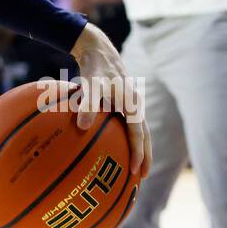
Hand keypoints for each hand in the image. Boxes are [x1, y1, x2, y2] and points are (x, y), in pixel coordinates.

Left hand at [70, 23, 150, 177]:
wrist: (96, 48)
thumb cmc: (94, 67)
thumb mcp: (90, 84)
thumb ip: (87, 104)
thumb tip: (82, 126)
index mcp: (132, 104)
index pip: (138, 134)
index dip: (138, 154)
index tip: (136, 172)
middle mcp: (135, 105)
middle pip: (144, 136)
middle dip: (144, 158)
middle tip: (141, 180)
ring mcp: (131, 104)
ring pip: (138, 131)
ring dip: (138, 149)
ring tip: (134, 168)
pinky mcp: (123, 102)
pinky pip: (129, 125)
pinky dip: (128, 138)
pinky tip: (116, 147)